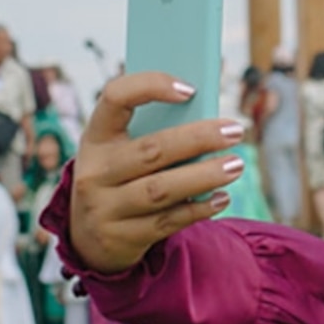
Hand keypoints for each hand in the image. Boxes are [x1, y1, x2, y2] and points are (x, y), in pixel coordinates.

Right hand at [71, 74, 249, 274]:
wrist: (87, 238)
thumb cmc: (118, 179)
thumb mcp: (119, 153)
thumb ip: (152, 135)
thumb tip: (207, 119)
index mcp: (95, 137)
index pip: (116, 97)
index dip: (151, 86)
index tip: (190, 89)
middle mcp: (94, 172)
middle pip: (152, 149)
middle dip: (198, 138)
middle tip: (235, 131)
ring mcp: (105, 208)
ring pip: (161, 189)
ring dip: (204, 176)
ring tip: (235, 165)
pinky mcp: (122, 238)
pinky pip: (167, 222)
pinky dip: (198, 209)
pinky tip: (221, 198)